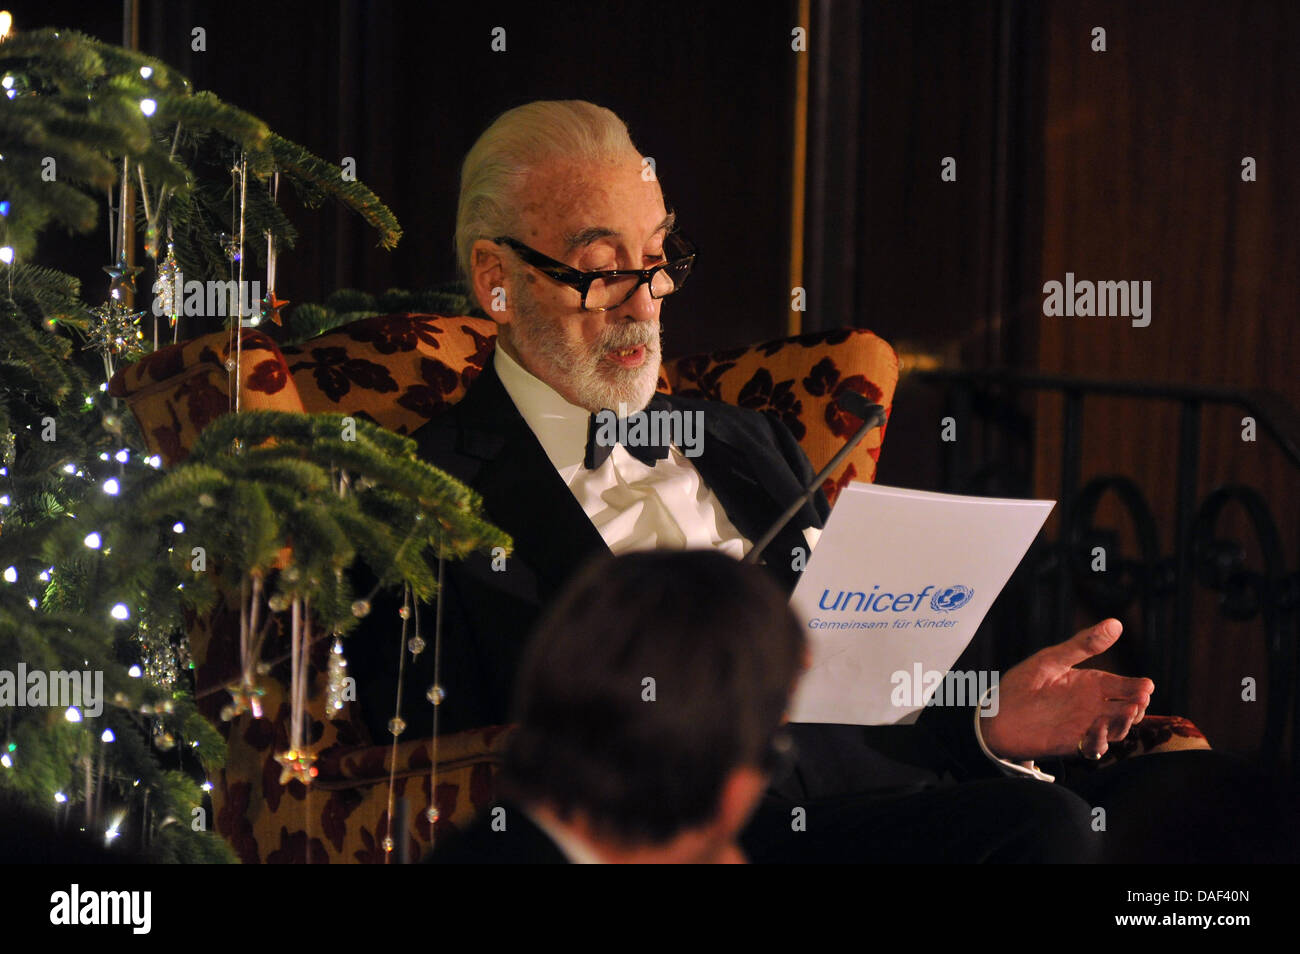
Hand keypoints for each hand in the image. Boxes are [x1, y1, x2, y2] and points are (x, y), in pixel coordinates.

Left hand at [982, 618, 1153, 761]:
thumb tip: (1116, 623)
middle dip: (1137, 706)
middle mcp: (1093, 707)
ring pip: (1115, 729)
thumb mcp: (1052, 659)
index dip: (1138, 687)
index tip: (1146, 685)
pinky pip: (1092, 748)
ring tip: (1127, 713)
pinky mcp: (1071, 745)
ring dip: (1123, 724)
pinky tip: (1097, 730)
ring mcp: (1084, 727)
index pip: (1124, 686)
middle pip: (1126, 710)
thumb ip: (1083, 644)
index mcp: (1091, 684)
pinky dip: (1099, 741)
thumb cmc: (1023, 683)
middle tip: (1140, 701)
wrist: (994, 713)